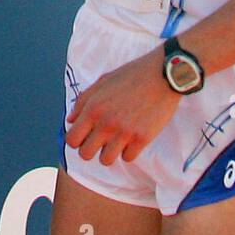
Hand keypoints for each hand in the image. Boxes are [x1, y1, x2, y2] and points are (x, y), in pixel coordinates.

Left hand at [65, 50, 179, 164]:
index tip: (86, 135)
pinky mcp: (142, 138)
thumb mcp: (103, 81)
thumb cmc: (133, 74)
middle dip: (91, 149)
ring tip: (118, 140)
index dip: (77, 140)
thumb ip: (83, 101)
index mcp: (93, 108)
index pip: (71, 139)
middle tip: (102, 140)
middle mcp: (106, 123)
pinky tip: (133, 138)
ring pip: (106, 160)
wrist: (164, 74)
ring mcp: (124, 133)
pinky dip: (129, 151)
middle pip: (85, 154)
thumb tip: (70, 120)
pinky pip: (128, 158)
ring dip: (110, 152)